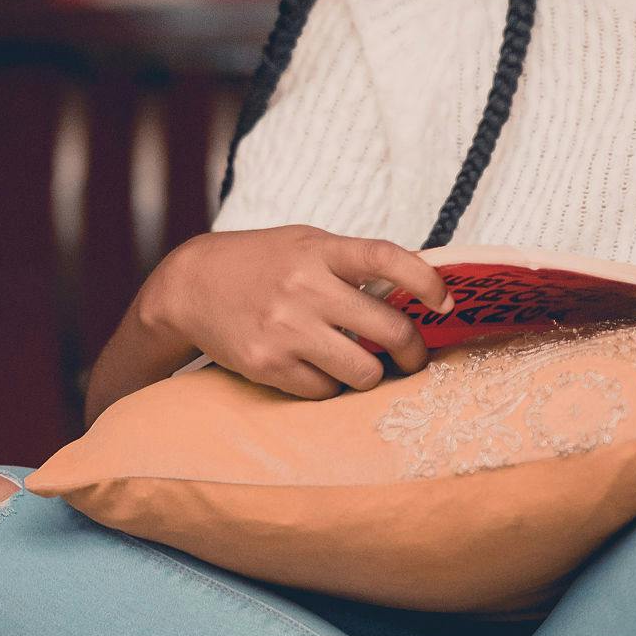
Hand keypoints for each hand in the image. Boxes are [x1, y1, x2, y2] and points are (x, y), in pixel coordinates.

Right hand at [136, 225, 447, 397]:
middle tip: (413, 358)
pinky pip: (324, 391)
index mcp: (321, 251)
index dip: (426, 282)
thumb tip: (416, 291)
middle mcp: (305, 288)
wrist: (191, 286)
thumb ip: (352, 262)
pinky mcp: (268, 365)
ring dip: (369, 373)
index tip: (445, 303)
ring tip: (357, 364)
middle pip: (389, 330)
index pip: (388, 259)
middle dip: (412, 352)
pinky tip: (315, 368)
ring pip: (363, 372)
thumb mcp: (306, 244)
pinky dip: (328, 385)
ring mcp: (286, 329)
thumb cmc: (261, 263)